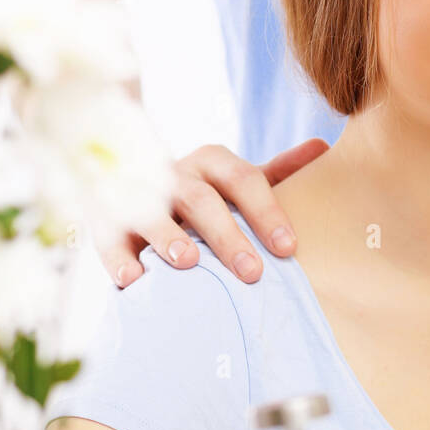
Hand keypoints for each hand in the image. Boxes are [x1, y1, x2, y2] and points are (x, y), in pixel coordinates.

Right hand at [99, 138, 328, 287]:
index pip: (244, 179)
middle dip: (228, 235)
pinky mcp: (104, 222)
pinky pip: (107, 238)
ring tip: (190, 262)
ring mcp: (136, 196)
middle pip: (202, 200)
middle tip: (252, 272)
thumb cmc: (204, 193)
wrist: (130, 176)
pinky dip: (118, 258)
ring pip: (151, 211)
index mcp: (212, 161)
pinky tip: (134, 280)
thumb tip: (325, 148)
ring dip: (169, 235)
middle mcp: (174, 174)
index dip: (267, 212)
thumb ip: (280, 171)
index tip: (289, 247)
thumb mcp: (238, 180)